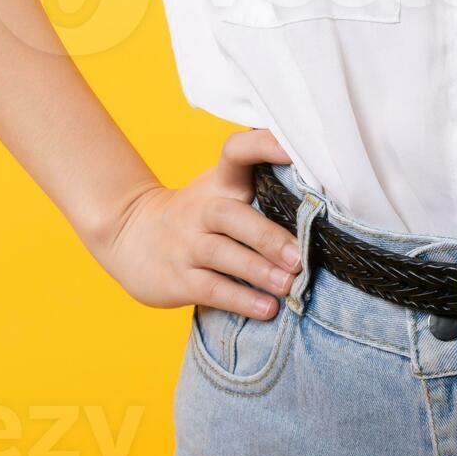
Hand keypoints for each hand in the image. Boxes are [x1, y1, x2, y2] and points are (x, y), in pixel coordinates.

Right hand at [83, 129, 305, 319]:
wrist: (131, 237)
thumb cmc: (199, 215)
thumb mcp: (221, 191)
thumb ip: (261, 186)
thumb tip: (325, 189)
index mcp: (219, 183)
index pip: (236, 152)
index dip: (263, 146)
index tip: (294, 149)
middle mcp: (201, 210)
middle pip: (229, 215)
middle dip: (267, 237)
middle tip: (300, 257)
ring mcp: (186, 244)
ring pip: (221, 255)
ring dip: (258, 271)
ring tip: (290, 286)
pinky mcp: (178, 277)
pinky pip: (211, 289)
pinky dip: (241, 300)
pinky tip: (267, 309)